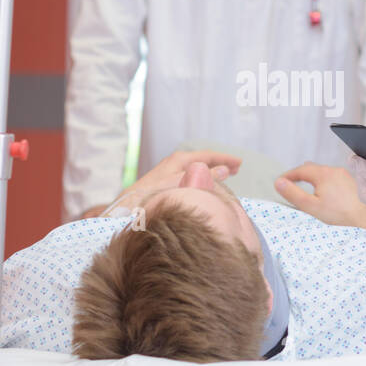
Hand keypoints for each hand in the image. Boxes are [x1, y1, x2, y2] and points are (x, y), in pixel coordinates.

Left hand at [106, 149, 241, 213]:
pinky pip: (190, 177)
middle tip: (237, 169)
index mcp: (179, 161)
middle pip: (202, 160)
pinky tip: (206, 187)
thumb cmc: (152, 197)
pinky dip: (202, 178)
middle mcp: (174, 164)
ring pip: (196, 169)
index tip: (240, 163)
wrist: (125, 209)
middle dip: (219, 163)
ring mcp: (169, 173)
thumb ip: (202, 178)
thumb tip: (223, 170)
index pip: (207, 156)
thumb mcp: (181, 185)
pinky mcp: (165, 184)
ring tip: (226, 176)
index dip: (224, 159)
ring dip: (211, 171)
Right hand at [274, 162, 365, 226]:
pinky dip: (325, 183)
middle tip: (290, 185)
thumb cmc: (339, 216)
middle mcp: (335, 171)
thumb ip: (292, 193)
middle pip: (312, 169)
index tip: (280, 182)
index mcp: (323, 174)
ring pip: (324, 174)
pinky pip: (334, 179)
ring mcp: (345, 176)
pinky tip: (325, 195)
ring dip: (313, 180)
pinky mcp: (352, 183)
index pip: (300, 170)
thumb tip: (279, 183)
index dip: (288, 175)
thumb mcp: (310, 206)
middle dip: (300, 176)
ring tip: (306, 190)